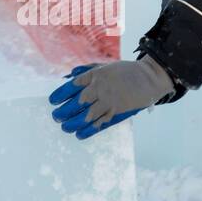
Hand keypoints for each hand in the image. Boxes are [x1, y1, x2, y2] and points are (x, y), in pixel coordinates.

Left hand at [48, 55, 175, 139]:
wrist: (149, 77)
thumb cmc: (126, 71)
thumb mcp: (105, 66)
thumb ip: (87, 70)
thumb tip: (69, 75)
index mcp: (96, 75)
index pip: (72, 85)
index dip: (60, 94)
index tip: (52, 101)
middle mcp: (100, 88)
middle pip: (77, 102)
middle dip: (64, 111)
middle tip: (56, 117)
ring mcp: (109, 101)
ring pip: (86, 115)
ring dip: (73, 123)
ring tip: (65, 127)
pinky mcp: (117, 111)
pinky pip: (100, 123)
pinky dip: (89, 130)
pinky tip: (80, 134)